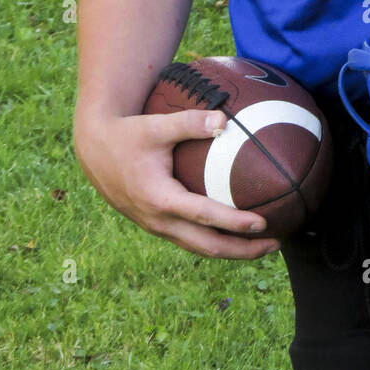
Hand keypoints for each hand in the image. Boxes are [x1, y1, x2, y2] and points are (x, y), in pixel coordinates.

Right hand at [74, 107, 281, 259]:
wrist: (95, 151)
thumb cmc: (128, 135)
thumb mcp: (156, 125)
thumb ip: (190, 122)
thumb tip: (224, 119)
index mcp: (159, 199)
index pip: (204, 217)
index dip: (234, 223)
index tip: (262, 223)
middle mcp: (159, 220)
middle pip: (207, 246)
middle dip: (242, 250)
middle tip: (275, 243)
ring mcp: (157, 226)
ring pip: (199, 247)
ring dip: (231, 250)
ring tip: (262, 244)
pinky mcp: (157, 224)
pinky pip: (190, 238)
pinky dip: (214, 239)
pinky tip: (234, 230)